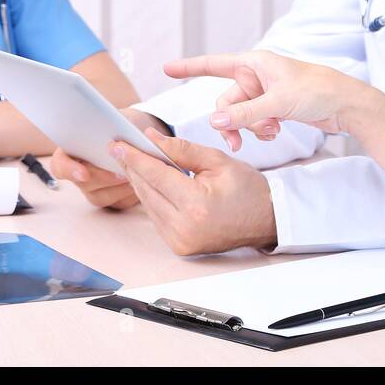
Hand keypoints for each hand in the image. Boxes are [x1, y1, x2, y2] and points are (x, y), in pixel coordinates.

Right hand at [48, 108, 169, 210]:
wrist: (139, 134)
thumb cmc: (124, 124)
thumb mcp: (119, 119)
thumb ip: (113, 126)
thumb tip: (116, 138)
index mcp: (73, 150)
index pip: (59, 165)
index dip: (69, 170)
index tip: (84, 173)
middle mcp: (80, 172)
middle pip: (84, 183)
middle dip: (104, 178)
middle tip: (122, 172)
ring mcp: (95, 188)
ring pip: (101, 196)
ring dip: (120, 187)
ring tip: (137, 175)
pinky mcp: (113, 199)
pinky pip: (119, 202)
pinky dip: (131, 193)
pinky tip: (144, 182)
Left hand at [111, 129, 276, 254]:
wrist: (267, 220)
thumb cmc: (248, 189)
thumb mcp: (217, 160)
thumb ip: (181, 149)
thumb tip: (151, 138)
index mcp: (196, 205)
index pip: (155, 175)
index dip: (135, 157)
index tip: (118, 144)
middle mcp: (184, 227)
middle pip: (147, 190)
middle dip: (132, 167)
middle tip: (120, 148)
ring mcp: (180, 241)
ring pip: (148, 204)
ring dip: (139, 182)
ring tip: (132, 161)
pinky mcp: (179, 246)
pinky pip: (156, 217)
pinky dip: (151, 198)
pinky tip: (148, 182)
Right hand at [163, 51, 365, 150]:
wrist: (347, 105)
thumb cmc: (317, 91)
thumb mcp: (277, 103)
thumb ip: (244, 113)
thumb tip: (215, 122)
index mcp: (255, 63)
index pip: (214, 64)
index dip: (189, 67)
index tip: (167, 68)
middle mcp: (257, 75)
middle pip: (226, 101)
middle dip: (231, 121)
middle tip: (237, 140)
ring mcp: (265, 92)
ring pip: (240, 115)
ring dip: (249, 127)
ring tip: (270, 132)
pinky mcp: (275, 106)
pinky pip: (254, 121)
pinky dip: (261, 129)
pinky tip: (277, 131)